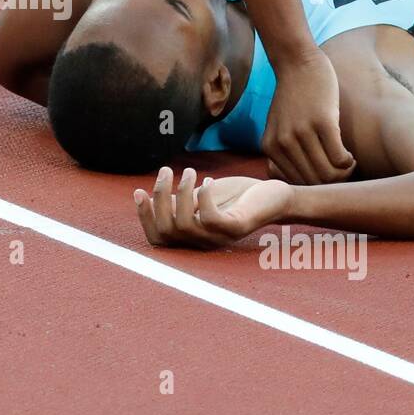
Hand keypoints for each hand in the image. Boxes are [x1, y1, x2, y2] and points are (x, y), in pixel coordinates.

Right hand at [134, 166, 293, 249]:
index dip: (144, 217)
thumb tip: (153, 195)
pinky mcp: (236, 227)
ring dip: (181, 193)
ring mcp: (219, 238)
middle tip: (165, 171)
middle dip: (159, 198)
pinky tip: (209, 181)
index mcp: (192, 238)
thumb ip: (180, 201)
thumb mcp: (201, 198)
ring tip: (188, 171)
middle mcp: (203, 243)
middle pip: (167, 230)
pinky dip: (204, 196)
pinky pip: (210, 217)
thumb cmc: (235, 198)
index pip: (158, 238)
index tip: (138, 192)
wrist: (274, 198)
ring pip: (185, 224)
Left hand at [262, 51, 353, 184]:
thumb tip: (301, 186)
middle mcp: (282, 143)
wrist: (297, 63)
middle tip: (342, 173)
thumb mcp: (278, 127)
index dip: (314, 186)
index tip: (326, 178)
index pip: (295, 184)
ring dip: (344, 174)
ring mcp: (301, 133)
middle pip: (313, 183)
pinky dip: (348, 162)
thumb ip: (283, 153)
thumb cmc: (293, 98)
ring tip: (347, 163)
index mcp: (269, 148)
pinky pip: (339, 158)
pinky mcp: (322, 122)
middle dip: (332, 184)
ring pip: (328, 175)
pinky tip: (349, 154)